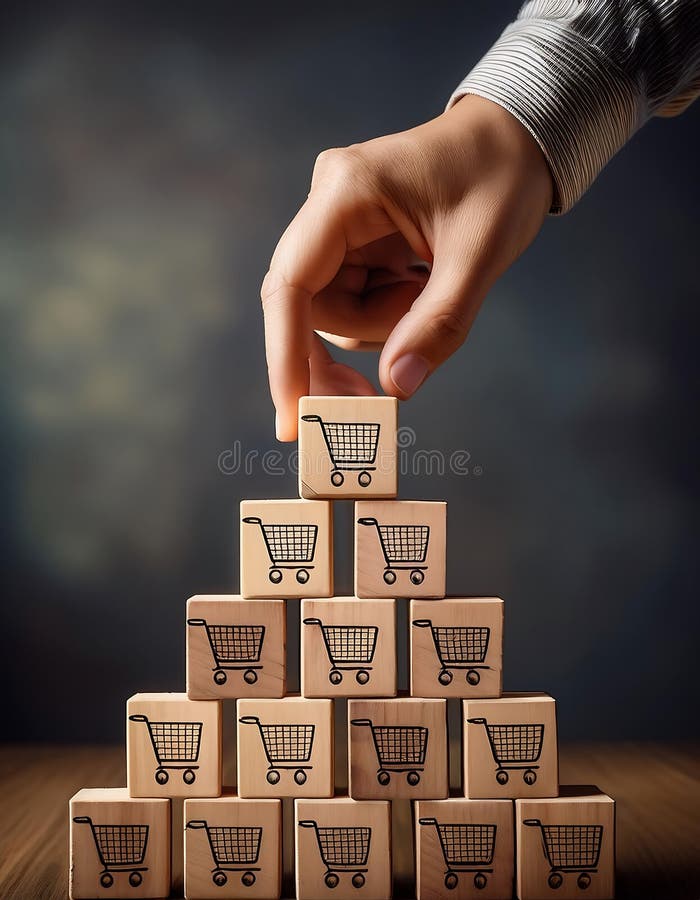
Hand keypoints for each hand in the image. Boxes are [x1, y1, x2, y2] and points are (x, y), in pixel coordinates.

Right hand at [262, 94, 552, 439]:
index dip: (285, 356)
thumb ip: (439, 324)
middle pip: (312, 307)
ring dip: (383, 324)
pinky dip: (389, 313)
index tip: (290, 418)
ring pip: (335, 310)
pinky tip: (422, 285)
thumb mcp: (481, 254)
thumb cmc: (504, 178)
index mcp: (347, 193)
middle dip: (353, 346)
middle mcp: (329, 205)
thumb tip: (395, 388)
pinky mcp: (354, 241)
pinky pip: (354, 299)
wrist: (518, 139)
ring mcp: (338, 223)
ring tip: (432, 289)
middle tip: (384, 392)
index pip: (291, 286)